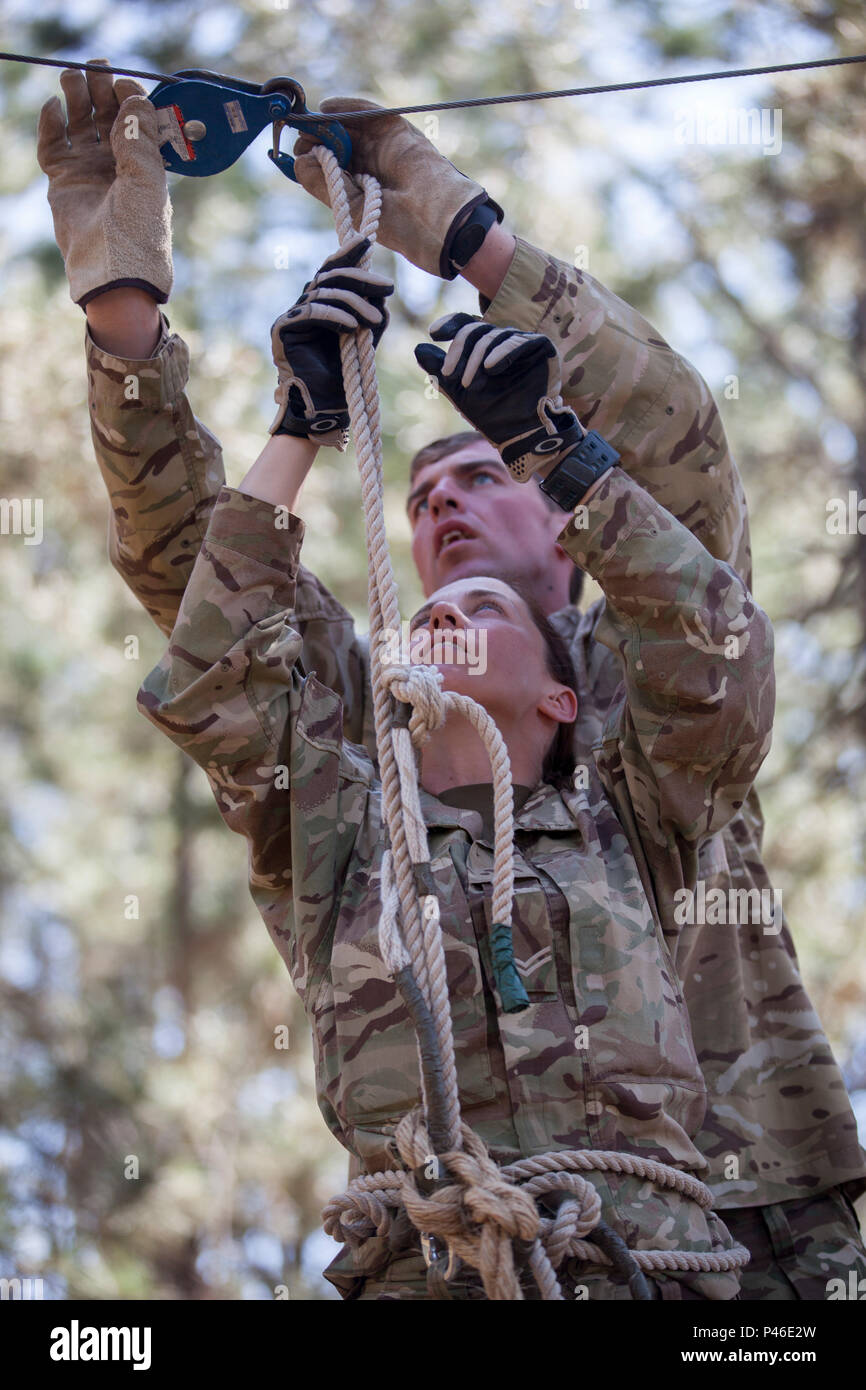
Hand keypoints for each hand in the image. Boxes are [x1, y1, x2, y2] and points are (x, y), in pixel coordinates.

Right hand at [37, 59, 171, 306]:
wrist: (113, 270)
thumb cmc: (140, 231)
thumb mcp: (148, 180)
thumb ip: (140, 138)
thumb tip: (133, 97)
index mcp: (143, 162)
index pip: (133, 118)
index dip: (128, 95)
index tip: (123, 81)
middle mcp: (115, 162)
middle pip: (104, 113)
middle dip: (100, 88)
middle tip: (95, 67)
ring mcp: (87, 169)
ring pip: (78, 122)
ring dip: (75, 97)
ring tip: (72, 77)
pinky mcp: (63, 179)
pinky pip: (53, 144)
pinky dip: (50, 123)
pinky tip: (54, 107)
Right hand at [270, 233, 392, 445]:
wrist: (323, 409)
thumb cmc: (344, 379)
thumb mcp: (365, 340)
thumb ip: (372, 316)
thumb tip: (383, 297)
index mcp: (321, 304)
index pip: (332, 270)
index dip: (347, 255)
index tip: (367, 242)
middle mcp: (303, 305)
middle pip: (329, 275)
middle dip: (361, 278)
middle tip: (388, 287)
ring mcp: (291, 316)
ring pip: (323, 291)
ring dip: (355, 303)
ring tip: (375, 321)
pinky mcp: (282, 329)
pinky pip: (312, 311)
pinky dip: (335, 316)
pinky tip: (352, 327)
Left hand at [291, 96, 501, 279]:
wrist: (431, 217)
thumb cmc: (395, 223)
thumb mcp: (348, 206)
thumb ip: (321, 183)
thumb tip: (298, 158)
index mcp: (358, 187)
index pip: (328, 166)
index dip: (311, 157)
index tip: (295, 153)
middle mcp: (368, 165)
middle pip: (335, 143)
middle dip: (316, 138)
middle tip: (301, 136)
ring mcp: (382, 146)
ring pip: (348, 127)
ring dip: (327, 123)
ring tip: (311, 124)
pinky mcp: (395, 130)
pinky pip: (367, 112)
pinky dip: (346, 107)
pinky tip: (326, 109)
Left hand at [414, 314, 584, 481]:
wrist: (519, 435)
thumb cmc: (492, 415)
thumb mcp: (459, 392)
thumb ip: (441, 371)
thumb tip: (417, 349)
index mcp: (487, 347)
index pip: (467, 324)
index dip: (450, 324)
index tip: (433, 333)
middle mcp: (505, 341)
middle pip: (477, 330)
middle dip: (459, 351)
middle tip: (449, 375)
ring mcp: (524, 343)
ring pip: (494, 336)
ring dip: (476, 359)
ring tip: (469, 384)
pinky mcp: (542, 347)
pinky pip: (518, 342)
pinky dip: (502, 353)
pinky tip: (491, 368)